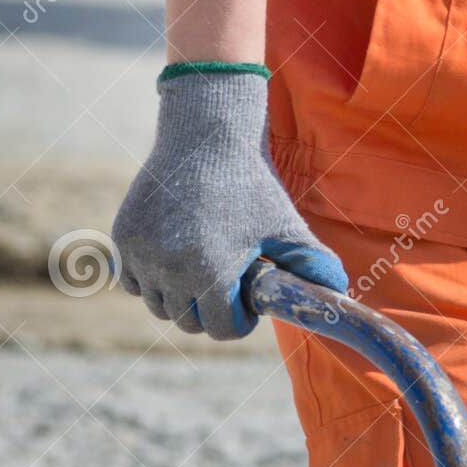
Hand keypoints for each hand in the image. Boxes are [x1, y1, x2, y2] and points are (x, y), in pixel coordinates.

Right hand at [112, 68, 347, 339]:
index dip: (240, 322)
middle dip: (210, 314)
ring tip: (202, 277)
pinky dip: (151, 281)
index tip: (247, 306)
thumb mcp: (288, 225)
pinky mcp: (125, 236)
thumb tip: (340, 292)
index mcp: (211, 272)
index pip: (222, 329)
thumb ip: (314, 264)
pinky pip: (133, 281)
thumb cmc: (251, 184)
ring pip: (158, 305)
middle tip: (227, 290)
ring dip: (180, 300)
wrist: (206, 136)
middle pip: (188, 322)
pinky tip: (175, 264)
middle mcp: (170, 268)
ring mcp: (142, 253)